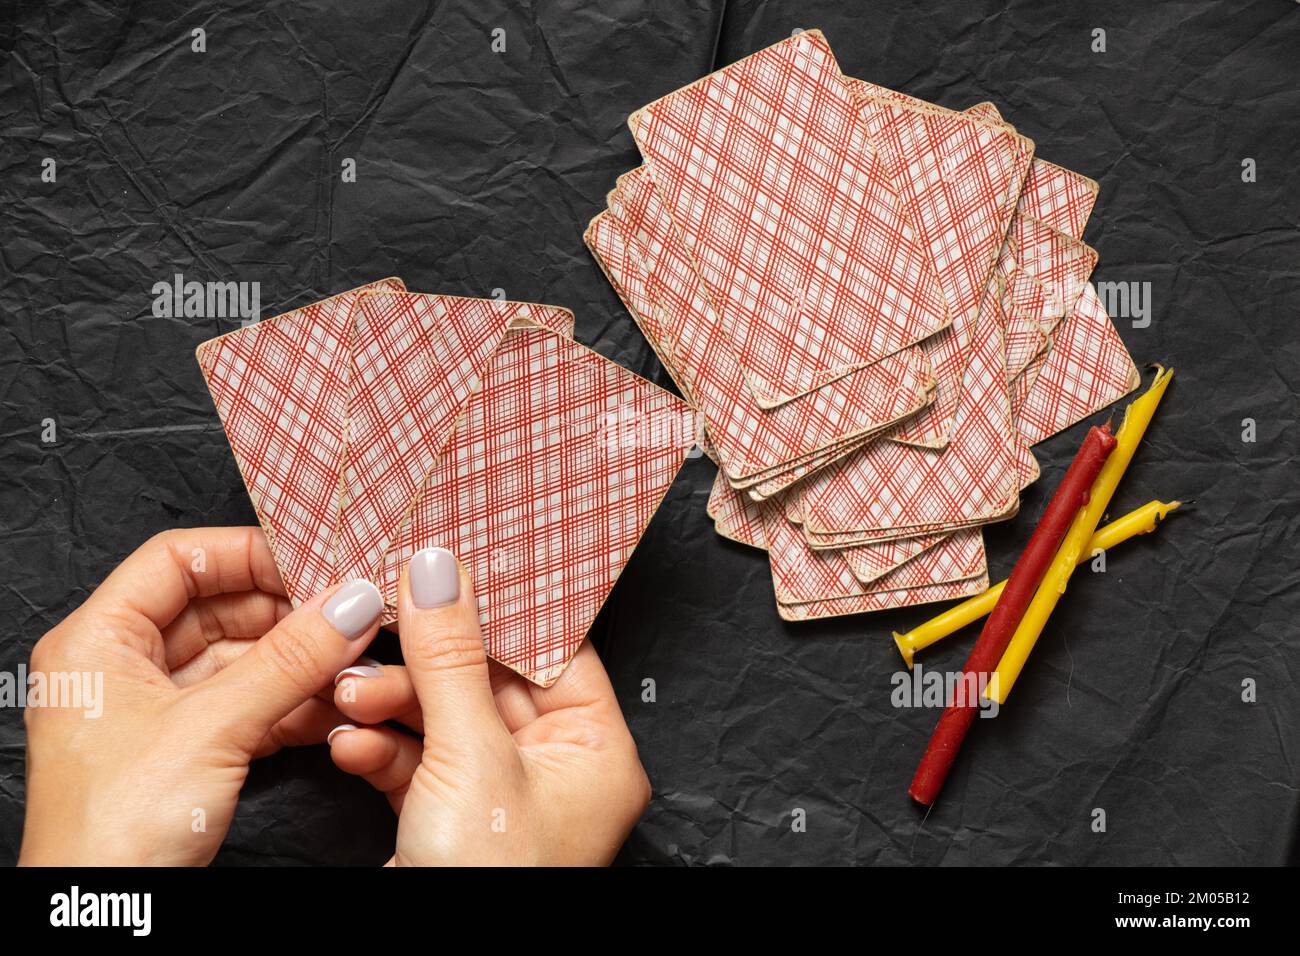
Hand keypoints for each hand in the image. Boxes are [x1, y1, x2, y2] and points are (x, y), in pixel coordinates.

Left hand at [19, 528, 384, 865]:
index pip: (178, 561)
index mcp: (98, 641)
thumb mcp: (213, 728)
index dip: (247, 552)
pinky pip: (246, 704)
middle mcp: (121, 667)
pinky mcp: (183, 750)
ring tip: (351, 657)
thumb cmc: (113, 831)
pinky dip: (290, 702)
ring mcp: (153, 710)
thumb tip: (352, 602)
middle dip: (286, 611)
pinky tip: (334, 703)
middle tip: (349, 608)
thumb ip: (290, 659)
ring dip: (297, 660)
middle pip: (216, 608)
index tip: (314, 559)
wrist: (103, 922)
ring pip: (238, 659)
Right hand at [329, 548, 650, 865]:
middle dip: (423, 658)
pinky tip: (348, 743)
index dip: (499, 601)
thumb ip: (451, 657)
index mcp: (593, 750)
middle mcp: (554, 770)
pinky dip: (379, 750)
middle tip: (374, 621)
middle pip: (487, 679)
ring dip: (390, 702)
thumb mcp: (469, 759)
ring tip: (348, 693)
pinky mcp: (449, 823)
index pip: (552, 648)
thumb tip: (438, 566)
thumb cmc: (487, 884)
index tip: (449, 556)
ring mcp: (499, 797)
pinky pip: (416, 765)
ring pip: (443, 719)